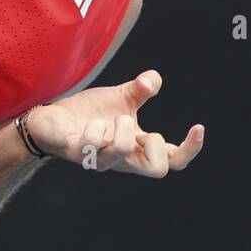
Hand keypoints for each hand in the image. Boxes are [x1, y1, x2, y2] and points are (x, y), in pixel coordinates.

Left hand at [25, 71, 203, 177]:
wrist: (53, 118)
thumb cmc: (91, 112)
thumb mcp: (121, 97)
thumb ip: (141, 89)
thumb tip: (152, 80)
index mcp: (139, 147)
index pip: (173, 160)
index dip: (191, 149)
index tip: (198, 127)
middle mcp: (124, 160)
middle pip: (157, 170)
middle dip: (155, 141)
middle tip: (139, 130)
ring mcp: (102, 160)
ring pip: (123, 148)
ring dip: (120, 125)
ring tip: (110, 119)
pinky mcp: (79, 154)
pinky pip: (94, 142)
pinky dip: (96, 125)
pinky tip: (89, 123)